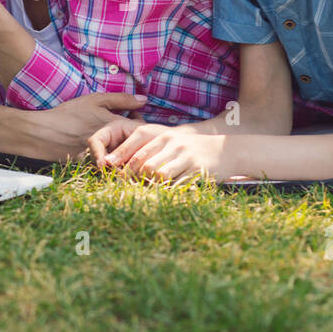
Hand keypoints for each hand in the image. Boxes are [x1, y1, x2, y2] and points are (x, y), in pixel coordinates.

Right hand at [35, 92, 148, 161]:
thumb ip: (121, 99)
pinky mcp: (95, 168)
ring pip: (123, 155)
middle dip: (133, 138)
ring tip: (115, 140)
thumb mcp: (95, 100)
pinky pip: (111, 164)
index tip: (134, 119)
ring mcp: (104, 157)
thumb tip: (144, 99)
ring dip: (123, 149)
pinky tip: (105, 150)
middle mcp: (113, 143)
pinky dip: (111, 158)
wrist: (45, 134)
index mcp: (115, 125)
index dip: (141, 125)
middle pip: (134, 144)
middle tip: (125, 130)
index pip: (141, 129)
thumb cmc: (69, 114)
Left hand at [100, 125, 226, 183]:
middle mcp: (172, 143)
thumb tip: (119, 164)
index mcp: (163, 135)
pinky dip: (166, 192)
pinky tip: (162, 195)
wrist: (224, 149)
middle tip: (123, 188)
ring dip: (149, 186)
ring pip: (158, 174)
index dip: (120, 157)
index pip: (136, 146)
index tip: (108, 169)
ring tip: (143, 192)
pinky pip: (176, 184)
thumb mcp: (170, 142)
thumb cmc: (190, 148)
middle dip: (132, 177)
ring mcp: (185, 156)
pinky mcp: (196, 169)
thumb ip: (149, 150)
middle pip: (144, 164)